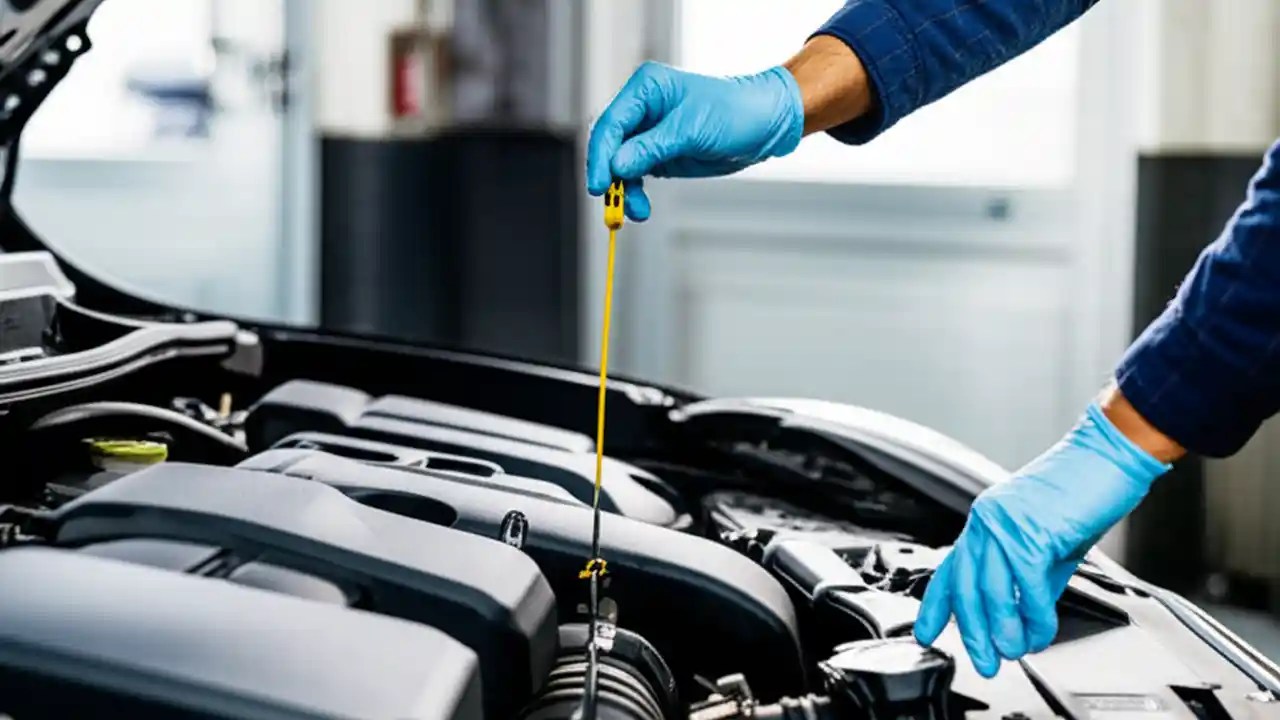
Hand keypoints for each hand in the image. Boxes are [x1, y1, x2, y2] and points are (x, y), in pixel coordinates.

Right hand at [585, 61, 804, 220]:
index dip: (601, 155)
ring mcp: (648, 132)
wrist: (764, 124)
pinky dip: (634, 193)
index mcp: (646, 88)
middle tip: (613, 205)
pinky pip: (634, 175)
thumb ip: (651, 148)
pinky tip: (639, 207)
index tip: (600, 185)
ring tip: (635, 211)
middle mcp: (642, 108)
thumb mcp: (691, 130)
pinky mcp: (657, 153)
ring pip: (619, 165)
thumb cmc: (735, 112)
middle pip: (609, 145)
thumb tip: (618, 165)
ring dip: (623, 190)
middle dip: (610, 176)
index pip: (612, 123)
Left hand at [913, 402, 1170, 676]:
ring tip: (1013, 652)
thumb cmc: (1084, 489)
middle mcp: (987, 522)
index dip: (936, 606)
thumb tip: (1025, 615)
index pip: (951, 569)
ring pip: (992, 593)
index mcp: (986, 521)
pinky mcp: (1032, 534)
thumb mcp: (1050, 540)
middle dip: (973, 632)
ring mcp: (1006, 527)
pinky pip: (1028, 588)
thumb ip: (1033, 576)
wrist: (1109, 455)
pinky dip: (1036, 618)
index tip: (926, 633)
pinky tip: (1042, 632)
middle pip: (966, 588)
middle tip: (984, 661)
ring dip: (1004, 631)